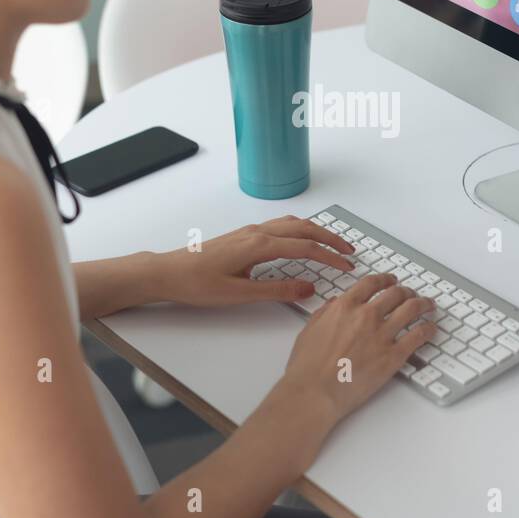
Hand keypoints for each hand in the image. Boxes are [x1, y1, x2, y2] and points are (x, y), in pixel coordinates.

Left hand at [154, 215, 355, 307]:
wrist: (168, 272)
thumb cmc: (197, 284)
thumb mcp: (239, 294)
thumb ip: (277, 290)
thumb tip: (308, 288)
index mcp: (259, 246)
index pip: (305, 247)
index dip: (330, 256)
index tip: (347, 266)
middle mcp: (257, 233)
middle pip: (303, 229)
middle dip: (330, 238)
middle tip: (350, 251)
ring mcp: (250, 231)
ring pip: (292, 224)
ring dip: (315, 231)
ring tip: (332, 244)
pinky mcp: (244, 235)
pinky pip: (280, 225)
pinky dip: (299, 230)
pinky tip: (301, 240)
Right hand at [282, 273, 435, 422]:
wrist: (315, 392)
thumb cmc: (307, 368)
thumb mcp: (310, 330)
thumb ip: (325, 313)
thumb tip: (334, 304)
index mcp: (345, 307)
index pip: (372, 283)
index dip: (385, 279)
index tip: (391, 280)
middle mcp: (366, 316)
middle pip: (396, 293)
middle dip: (406, 291)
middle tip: (411, 294)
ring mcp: (382, 335)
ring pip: (412, 309)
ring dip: (423, 304)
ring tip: (428, 305)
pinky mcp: (394, 356)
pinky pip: (419, 336)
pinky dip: (428, 329)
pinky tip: (431, 328)